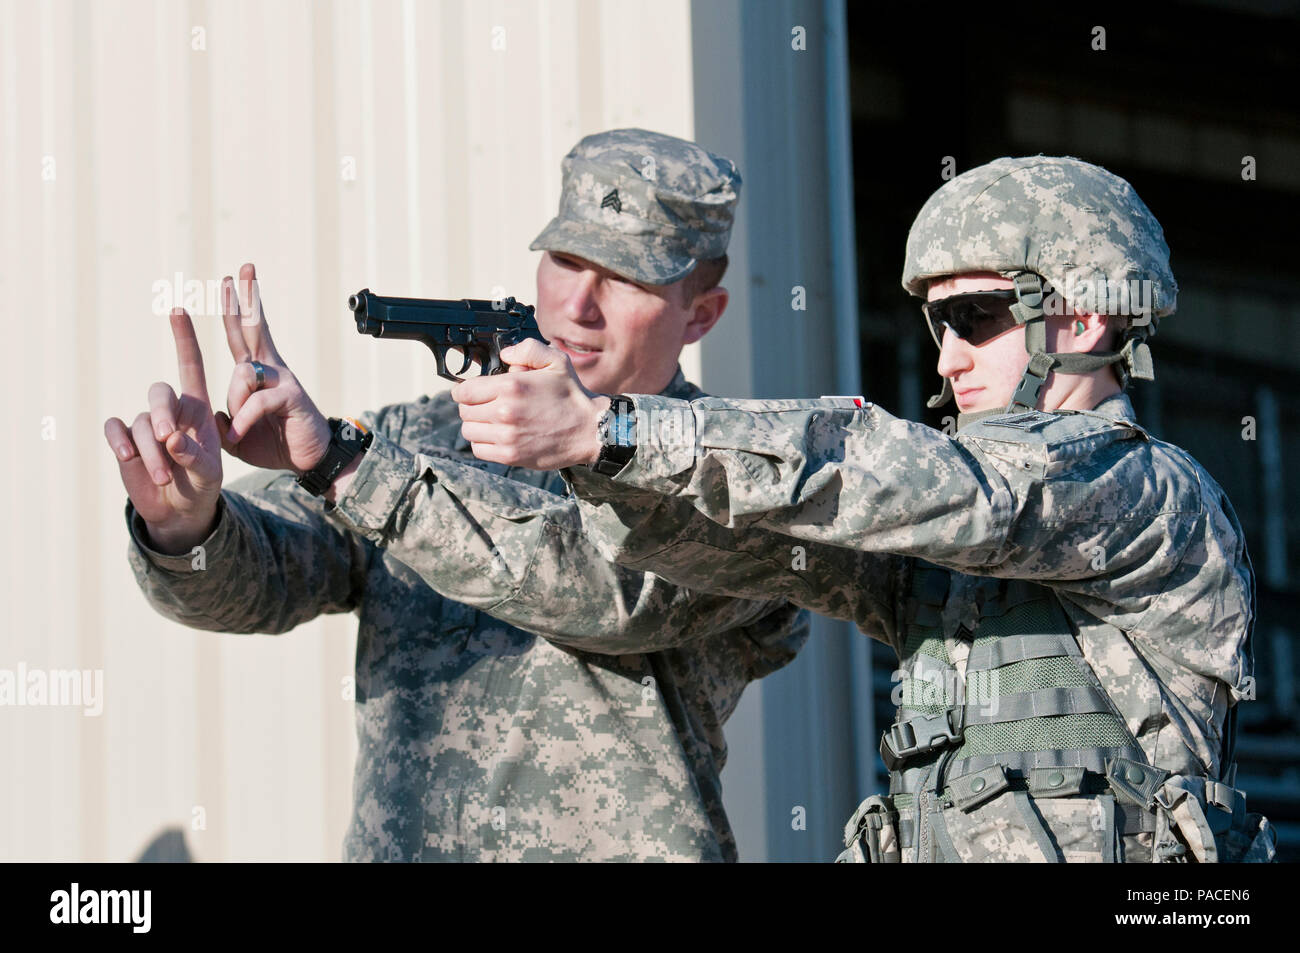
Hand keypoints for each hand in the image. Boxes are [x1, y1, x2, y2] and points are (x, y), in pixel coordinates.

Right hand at [104, 308, 223, 549]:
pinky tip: (128, 458)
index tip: (179, 309)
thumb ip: (195, 456)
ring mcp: (146, 424)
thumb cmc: (202, 485)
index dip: (185, 338)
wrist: (181, 510)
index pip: (191, 365)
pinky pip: (116, 429)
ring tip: (163, 476)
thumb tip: (171, 440)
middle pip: (160, 393)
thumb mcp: (208, 474)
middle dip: (162, 414)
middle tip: (168, 440)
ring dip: (150, 450)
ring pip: (141, 421)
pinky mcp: (125, 439)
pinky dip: (120, 442)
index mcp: (198, 408)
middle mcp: (171, 411)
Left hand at [215, 263, 331, 473]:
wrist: (312, 461)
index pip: (242, 334)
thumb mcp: (237, 436)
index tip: (227, 282)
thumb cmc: (276, 445)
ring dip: (234, 402)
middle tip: (241, 269)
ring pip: (243, 371)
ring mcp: (283, 381)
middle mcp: (271, 369)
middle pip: (253, 327)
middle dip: (245, 298)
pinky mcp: (291, 397)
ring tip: (236, 430)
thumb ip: (224, 422)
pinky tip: (238, 435)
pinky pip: (257, 401)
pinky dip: (243, 419)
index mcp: (258, 373)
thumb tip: (215, 415)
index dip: (233, 308)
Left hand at [452, 339, 607, 469]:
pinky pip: (479, 450)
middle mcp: (504, 412)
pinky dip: (483, 443)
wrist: (589, 429)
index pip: (465, 391)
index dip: (465, 390)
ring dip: (476, 425)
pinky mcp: (510, 456)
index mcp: (510, 387)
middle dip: (472, 406)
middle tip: (485, 406)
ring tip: (491, 421)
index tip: (471, 392)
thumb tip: (505, 355)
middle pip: (464, 411)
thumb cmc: (571, 396)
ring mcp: (506, 436)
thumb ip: (528, 350)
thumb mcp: (556, 361)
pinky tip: (497, 436)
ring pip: (469, 431)